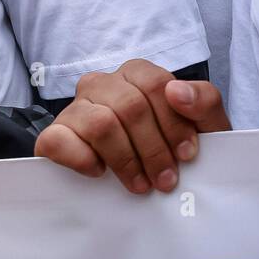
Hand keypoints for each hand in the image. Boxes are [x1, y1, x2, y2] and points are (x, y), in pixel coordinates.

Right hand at [34, 59, 229, 193]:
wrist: (146, 184)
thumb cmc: (170, 149)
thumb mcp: (202, 127)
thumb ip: (204, 102)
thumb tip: (177, 91)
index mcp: (134, 74)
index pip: (155, 84)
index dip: (174, 123)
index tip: (186, 155)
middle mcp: (100, 84)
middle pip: (130, 107)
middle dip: (153, 149)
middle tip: (165, 180)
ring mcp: (73, 108)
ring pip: (100, 124)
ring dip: (125, 160)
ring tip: (139, 184)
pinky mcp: (53, 135)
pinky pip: (60, 141)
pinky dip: (83, 160)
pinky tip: (99, 172)